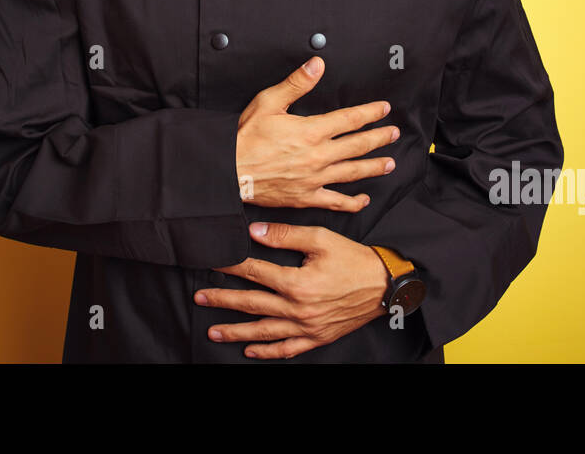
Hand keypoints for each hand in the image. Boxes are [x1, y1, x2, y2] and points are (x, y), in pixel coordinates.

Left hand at [195, 221, 388, 358]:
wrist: (385, 285)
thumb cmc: (354, 259)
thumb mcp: (321, 239)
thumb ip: (287, 235)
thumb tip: (256, 232)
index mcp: (297, 282)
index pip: (255, 272)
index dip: (231, 266)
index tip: (213, 263)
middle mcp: (298, 309)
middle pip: (252, 304)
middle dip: (223, 300)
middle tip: (200, 297)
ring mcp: (307, 327)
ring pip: (264, 331)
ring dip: (236, 331)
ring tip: (214, 331)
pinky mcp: (317, 337)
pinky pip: (287, 349)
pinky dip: (267, 352)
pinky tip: (250, 351)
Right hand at [235, 56, 398, 210]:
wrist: (229, 171)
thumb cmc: (245, 138)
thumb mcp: (269, 102)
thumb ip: (296, 83)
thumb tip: (317, 64)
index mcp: (311, 131)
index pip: (350, 119)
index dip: (370, 113)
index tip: (384, 109)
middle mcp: (318, 155)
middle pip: (357, 145)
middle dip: (379, 138)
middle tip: (394, 133)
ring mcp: (314, 178)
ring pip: (352, 172)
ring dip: (374, 167)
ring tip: (390, 163)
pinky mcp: (306, 197)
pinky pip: (335, 201)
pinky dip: (352, 202)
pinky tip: (363, 199)